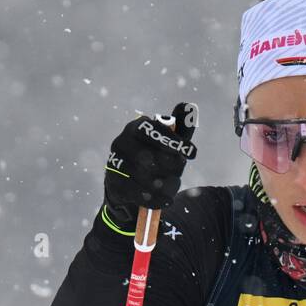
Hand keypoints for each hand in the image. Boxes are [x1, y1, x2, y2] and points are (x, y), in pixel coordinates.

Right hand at [102, 102, 197, 226]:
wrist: (132, 189)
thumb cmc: (155, 161)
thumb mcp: (170, 144)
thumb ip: (180, 127)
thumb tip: (188, 106)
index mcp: (136, 128)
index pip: (152, 130)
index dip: (173, 141)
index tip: (192, 153)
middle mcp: (121, 142)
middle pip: (146, 155)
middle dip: (168, 165)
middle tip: (180, 170)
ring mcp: (115, 163)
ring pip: (140, 175)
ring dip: (160, 183)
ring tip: (169, 187)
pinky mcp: (113, 184)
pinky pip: (135, 192)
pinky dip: (152, 198)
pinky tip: (164, 200)